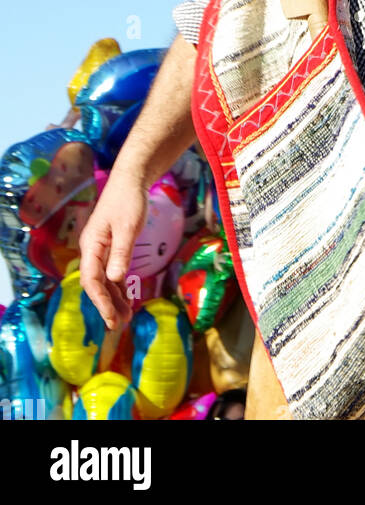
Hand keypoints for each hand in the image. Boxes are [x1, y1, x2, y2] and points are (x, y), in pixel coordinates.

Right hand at [79, 167, 148, 329]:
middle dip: (107, 305)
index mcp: (92, 245)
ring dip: (114, 299)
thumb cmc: (128, 200)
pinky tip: (127, 299)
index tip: (111, 318)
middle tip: (120, 325)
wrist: (132, 179)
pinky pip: (113, 272)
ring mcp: (102, 249)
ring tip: (125, 318)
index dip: (100, 301)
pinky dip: (119, 287)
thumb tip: (114, 279)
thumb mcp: (128, 227)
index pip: (91, 280)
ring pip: (105, 280)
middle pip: (97, 284)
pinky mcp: (113, 246)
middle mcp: (93, 249)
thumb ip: (121, 252)